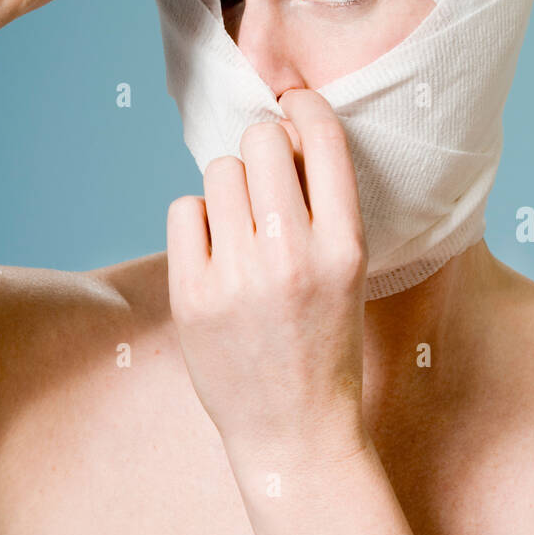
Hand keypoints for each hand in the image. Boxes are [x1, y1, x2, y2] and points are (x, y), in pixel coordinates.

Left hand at [167, 89, 368, 470]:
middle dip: (263, 148)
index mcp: (345, 246)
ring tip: (241, 224)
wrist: (296, 431)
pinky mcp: (192, 295)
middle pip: (262, 140)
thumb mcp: (348, 270)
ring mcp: (238, 275)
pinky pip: (185, 208)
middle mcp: (293, 255)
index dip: (305, 105)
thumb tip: (279, 130)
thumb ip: (321, 205)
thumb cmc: (325, 341)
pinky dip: (198, 219)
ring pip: (220, 169)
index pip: (324, 139)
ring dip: (230, 184)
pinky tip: (215, 250)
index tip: (294, 102)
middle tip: (265, 177)